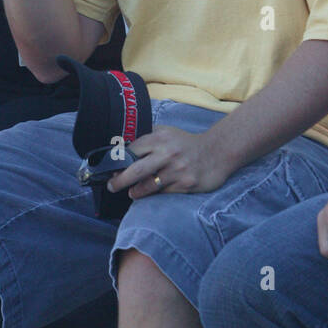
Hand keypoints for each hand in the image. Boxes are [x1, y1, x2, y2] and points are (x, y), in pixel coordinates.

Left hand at [107, 126, 229, 199]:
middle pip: (135, 171)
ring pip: (148, 186)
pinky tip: (152, 193)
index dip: (118, 162)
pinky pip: (163, 193)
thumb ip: (147, 137)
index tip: (110, 169)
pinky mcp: (186, 184)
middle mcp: (167, 154)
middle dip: (119, 181)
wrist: (216, 152)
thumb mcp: (166, 133)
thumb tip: (122, 147)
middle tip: (112, 186)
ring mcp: (177, 170)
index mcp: (159, 138)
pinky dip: (155, 194)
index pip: (131, 151)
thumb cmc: (185, 143)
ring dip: (136, 191)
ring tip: (132, 192)